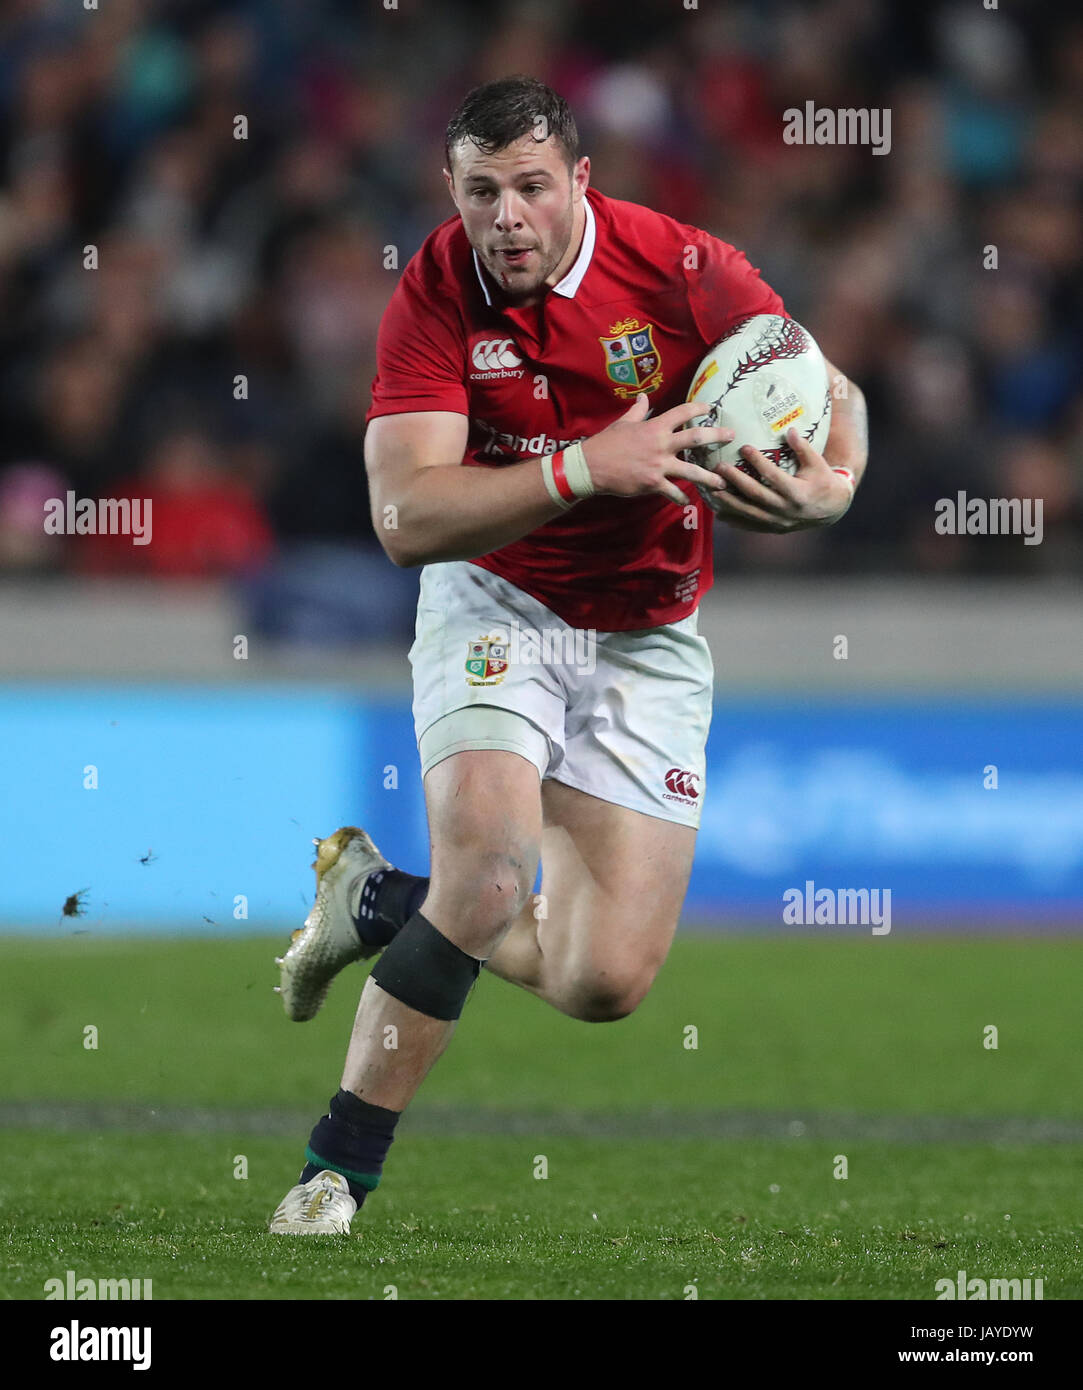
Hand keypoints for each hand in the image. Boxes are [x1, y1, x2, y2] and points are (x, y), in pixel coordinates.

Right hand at [582, 394, 734, 505]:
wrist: (591, 466)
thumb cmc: (606, 443)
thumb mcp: (622, 423)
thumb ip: (637, 412)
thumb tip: (643, 398)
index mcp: (655, 427)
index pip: (683, 412)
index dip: (699, 407)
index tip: (710, 407)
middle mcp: (661, 444)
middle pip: (696, 438)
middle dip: (716, 436)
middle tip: (731, 436)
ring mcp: (659, 465)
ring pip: (692, 471)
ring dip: (710, 477)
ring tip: (723, 482)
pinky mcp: (653, 483)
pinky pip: (674, 492)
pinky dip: (682, 498)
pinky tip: (688, 501)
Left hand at [708, 427, 853, 532]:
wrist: (831, 510)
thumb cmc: (823, 481)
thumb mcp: (817, 463)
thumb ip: (803, 447)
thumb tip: (789, 430)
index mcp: (797, 492)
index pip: (773, 476)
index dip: (758, 462)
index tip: (744, 448)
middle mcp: (785, 509)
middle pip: (755, 494)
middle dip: (735, 480)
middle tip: (719, 467)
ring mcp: (778, 522)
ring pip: (748, 512)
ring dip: (728, 502)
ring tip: (712, 489)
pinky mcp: (773, 529)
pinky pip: (749, 526)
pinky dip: (734, 520)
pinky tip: (718, 512)